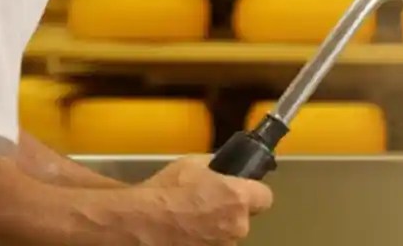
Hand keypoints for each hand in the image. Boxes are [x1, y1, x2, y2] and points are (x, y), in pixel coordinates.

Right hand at [130, 155, 273, 244]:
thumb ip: (215, 165)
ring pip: (226, 237)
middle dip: (228, 214)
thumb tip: (223, 164)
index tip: (242, 192)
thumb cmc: (163, 193)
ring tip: (188, 222)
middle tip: (205, 206)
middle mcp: (236, 227)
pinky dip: (201, 242)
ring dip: (214, 231)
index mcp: (238, 199)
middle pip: (243, 219)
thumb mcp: (192, 164)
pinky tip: (183, 234)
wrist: (137, 221)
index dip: (252, 194)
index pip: (265, 198)